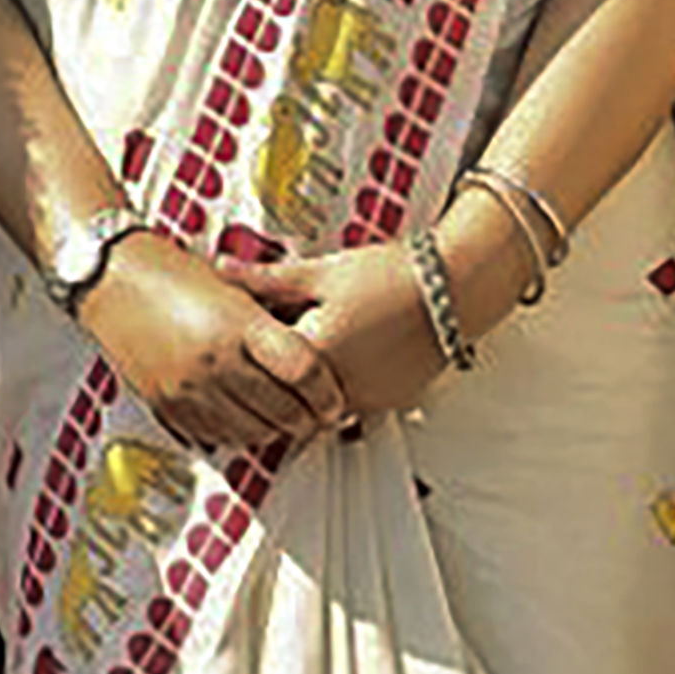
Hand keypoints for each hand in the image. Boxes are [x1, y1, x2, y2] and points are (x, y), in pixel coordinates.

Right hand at [76, 230, 346, 453]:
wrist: (109, 277)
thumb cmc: (172, 272)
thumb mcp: (232, 286)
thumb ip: (270, 323)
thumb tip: (315, 359)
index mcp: (236, 324)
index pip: (305, 373)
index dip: (329, 392)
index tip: (336, 398)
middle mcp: (213, 362)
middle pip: (285, 412)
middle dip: (309, 418)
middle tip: (318, 413)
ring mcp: (188, 389)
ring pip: (254, 433)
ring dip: (275, 429)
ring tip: (282, 414)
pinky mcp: (166, 406)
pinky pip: (217, 437)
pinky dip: (237, 431)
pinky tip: (243, 413)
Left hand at [240, 244, 449, 426]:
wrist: (453, 287)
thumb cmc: (387, 275)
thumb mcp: (318, 274)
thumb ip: (265, 279)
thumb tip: (221, 268)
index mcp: (316, 358)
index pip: (262, 369)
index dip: (248, 348)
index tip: (240, 332)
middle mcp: (342, 390)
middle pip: (289, 394)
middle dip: (276, 372)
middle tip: (272, 340)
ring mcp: (369, 401)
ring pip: (319, 405)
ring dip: (307, 384)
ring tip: (312, 342)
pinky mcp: (391, 402)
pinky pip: (351, 404)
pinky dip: (338, 386)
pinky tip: (345, 351)